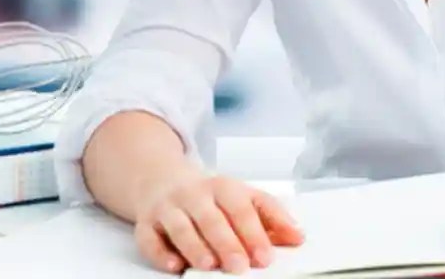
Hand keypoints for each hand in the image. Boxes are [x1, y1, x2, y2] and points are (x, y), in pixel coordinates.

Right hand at [134, 168, 304, 273]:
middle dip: (226, 243)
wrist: (160, 178)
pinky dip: (160, 253)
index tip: (265, 256)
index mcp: (222, 187)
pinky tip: (174, 265)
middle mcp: (193, 195)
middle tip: (240, 267)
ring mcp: (167, 208)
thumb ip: (271, 217)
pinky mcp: (146, 223)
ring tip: (210, 265)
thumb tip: (298, 237)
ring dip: (194, 246)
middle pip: (210, 218)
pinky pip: (149, 238)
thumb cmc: (209, 196)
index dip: (253, 232)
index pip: (240, 207)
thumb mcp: (242, 197)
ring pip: (180, 226)